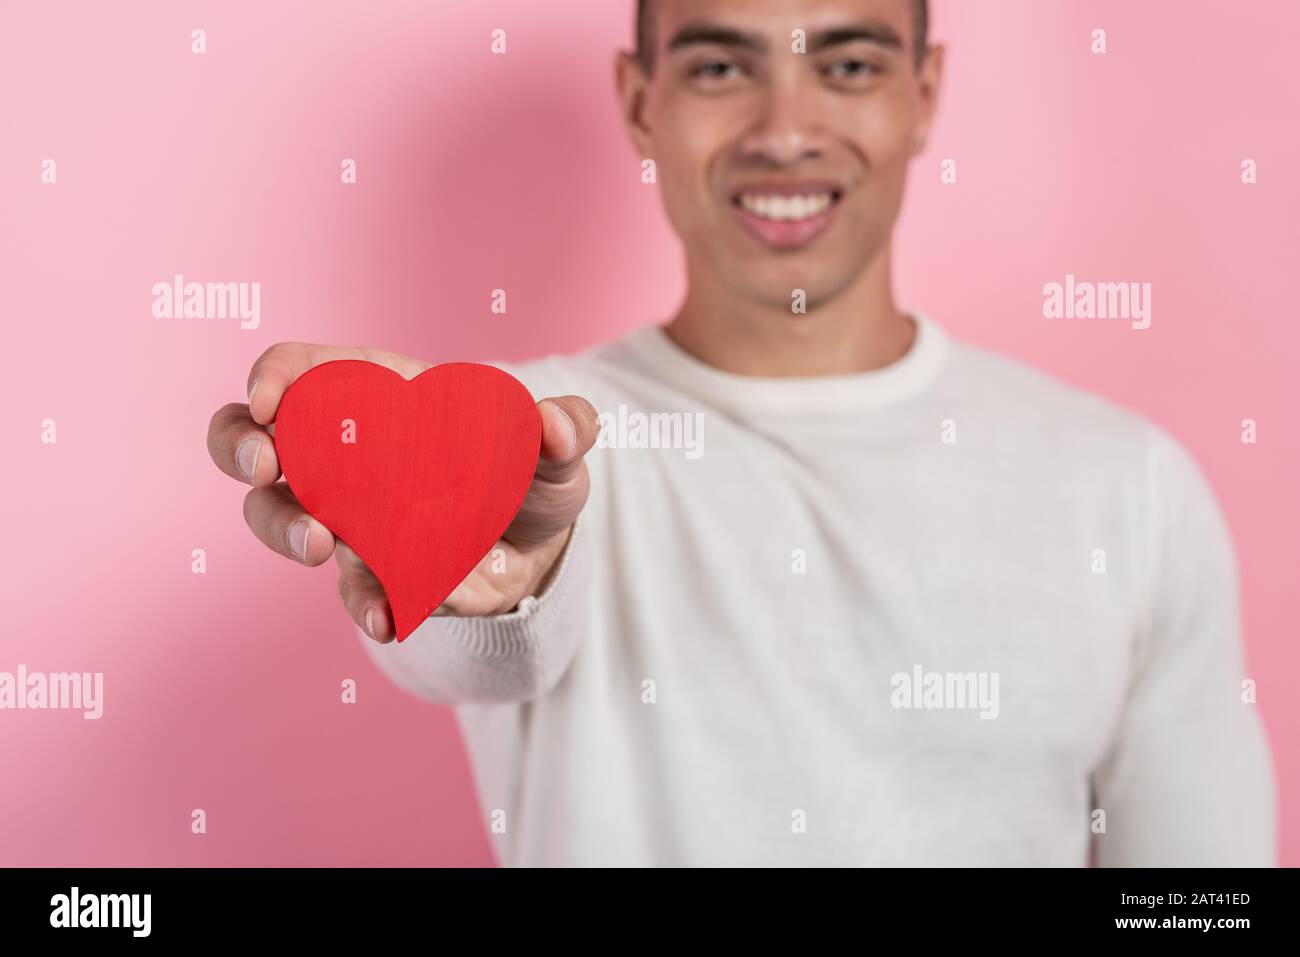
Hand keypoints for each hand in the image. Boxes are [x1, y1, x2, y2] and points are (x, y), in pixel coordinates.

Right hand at [206, 342, 598, 642]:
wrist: (544, 547)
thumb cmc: (533, 470)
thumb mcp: (557, 446)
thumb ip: (566, 427)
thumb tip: (558, 424)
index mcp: (378, 394)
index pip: (302, 371)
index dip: (272, 377)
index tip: (266, 400)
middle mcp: (343, 453)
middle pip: (254, 440)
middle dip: (241, 449)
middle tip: (267, 468)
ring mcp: (347, 516)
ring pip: (278, 518)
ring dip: (287, 531)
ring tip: (322, 547)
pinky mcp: (373, 574)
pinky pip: (351, 589)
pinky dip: (365, 604)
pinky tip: (389, 617)